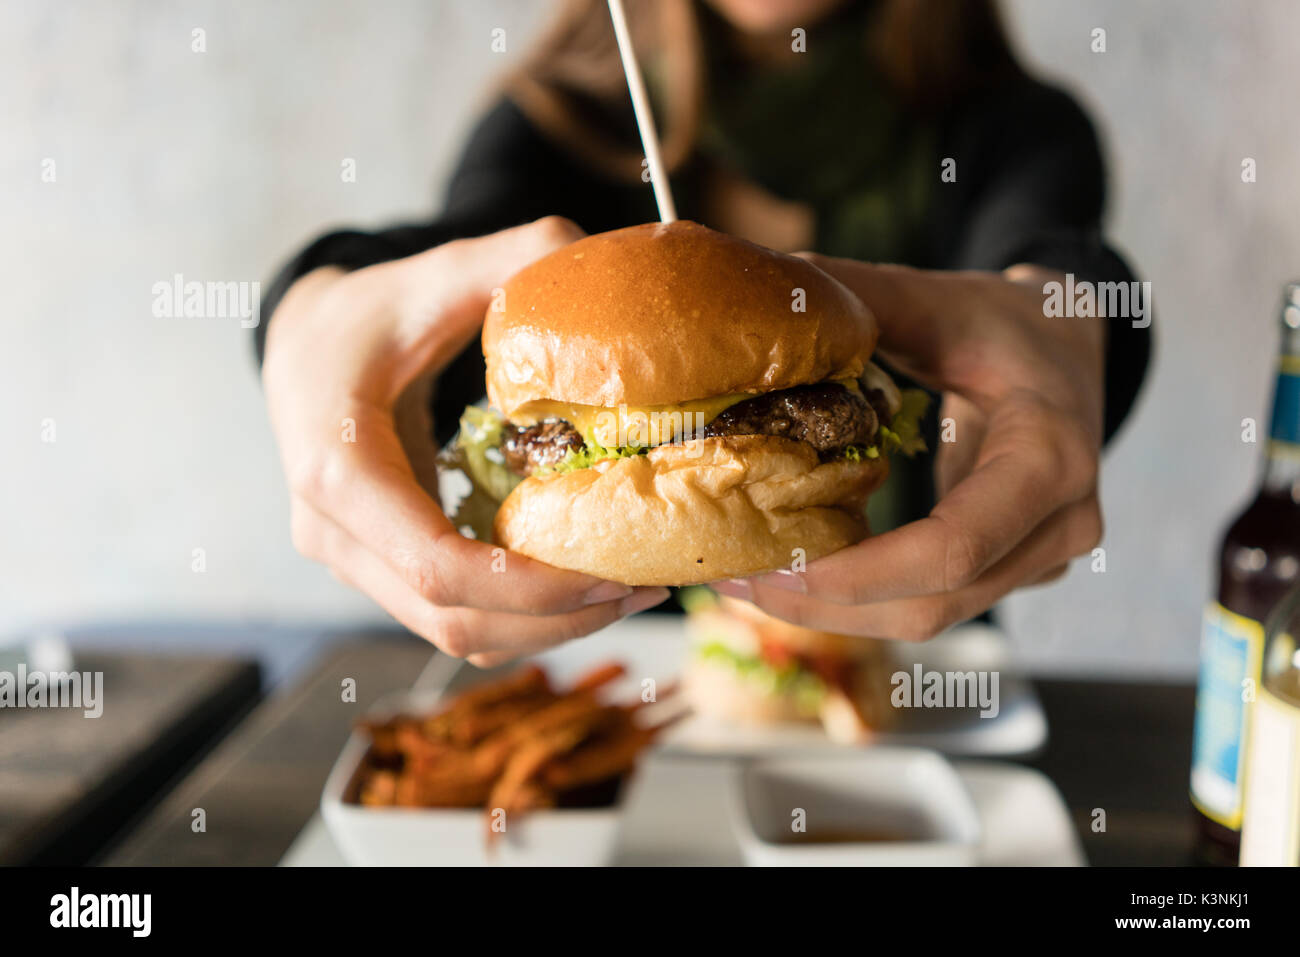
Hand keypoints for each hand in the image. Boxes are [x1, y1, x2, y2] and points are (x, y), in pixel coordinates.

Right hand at [263, 217, 669, 663]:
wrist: (303, 350)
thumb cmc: (365, 315)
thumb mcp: (429, 278)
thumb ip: (508, 256)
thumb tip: (589, 250)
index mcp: (337, 470)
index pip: (436, 566)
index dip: (530, 587)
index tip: (614, 574)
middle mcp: (332, 533)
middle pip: (451, 619)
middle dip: (557, 618)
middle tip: (646, 588)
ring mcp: (350, 560)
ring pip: (453, 633)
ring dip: (545, 628)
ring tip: (630, 592)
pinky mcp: (377, 568)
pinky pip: (452, 616)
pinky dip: (520, 616)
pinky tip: (583, 586)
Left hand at [712, 259, 1104, 639]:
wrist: (1072, 344)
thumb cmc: (1007, 321)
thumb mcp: (940, 300)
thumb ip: (861, 298)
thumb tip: (772, 287)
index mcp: (1050, 458)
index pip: (952, 550)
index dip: (859, 575)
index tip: (774, 568)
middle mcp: (1059, 525)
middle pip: (932, 604)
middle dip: (824, 605)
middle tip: (732, 578)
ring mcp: (1042, 557)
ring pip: (928, 617)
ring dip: (832, 612)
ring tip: (744, 580)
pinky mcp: (1014, 569)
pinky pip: (932, 601)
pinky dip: (859, 598)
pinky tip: (795, 572)